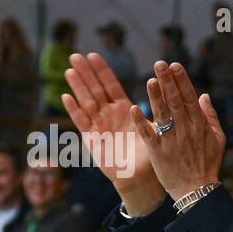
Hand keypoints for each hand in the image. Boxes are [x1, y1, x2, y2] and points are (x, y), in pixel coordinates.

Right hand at [63, 52, 165, 215]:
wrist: (140, 177)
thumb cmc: (148, 152)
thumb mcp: (153, 128)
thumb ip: (156, 110)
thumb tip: (166, 91)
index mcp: (123, 109)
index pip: (111, 85)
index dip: (102, 71)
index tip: (93, 55)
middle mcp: (108, 114)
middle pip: (95, 89)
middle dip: (86, 73)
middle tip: (75, 55)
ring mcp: (98, 125)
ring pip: (86, 102)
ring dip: (78, 87)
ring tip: (70, 70)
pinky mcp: (92, 139)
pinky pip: (82, 122)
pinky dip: (74, 110)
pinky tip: (67, 97)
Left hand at [129, 61, 225, 201]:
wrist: (197, 190)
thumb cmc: (208, 163)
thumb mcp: (217, 139)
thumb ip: (210, 116)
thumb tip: (204, 95)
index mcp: (200, 125)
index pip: (190, 98)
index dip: (182, 81)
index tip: (174, 65)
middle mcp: (186, 130)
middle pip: (176, 102)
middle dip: (168, 82)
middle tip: (160, 64)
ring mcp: (172, 141)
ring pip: (162, 114)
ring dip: (156, 97)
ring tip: (150, 80)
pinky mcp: (159, 152)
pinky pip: (149, 135)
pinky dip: (142, 122)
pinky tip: (134, 108)